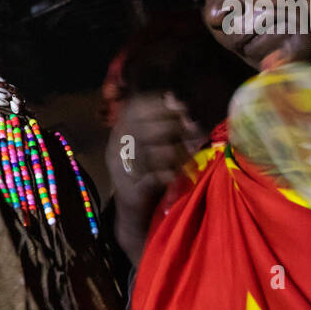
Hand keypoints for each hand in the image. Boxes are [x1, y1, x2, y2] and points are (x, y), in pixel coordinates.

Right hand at [105, 91, 205, 265]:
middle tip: (195, 130)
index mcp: (119, 132)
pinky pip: (153, 177)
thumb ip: (163, 121)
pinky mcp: (131, 191)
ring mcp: (121, 170)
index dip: (159, 105)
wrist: (135, 213)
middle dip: (174, 127)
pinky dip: (170, 174)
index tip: (182, 107)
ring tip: (194, 151)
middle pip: (143, 129)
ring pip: (150, 152)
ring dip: (177, 151)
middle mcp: (115, 148)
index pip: (133, 109)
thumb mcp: (152, 144)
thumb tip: (172, 96)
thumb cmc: (149, 172)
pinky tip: (181, 173)